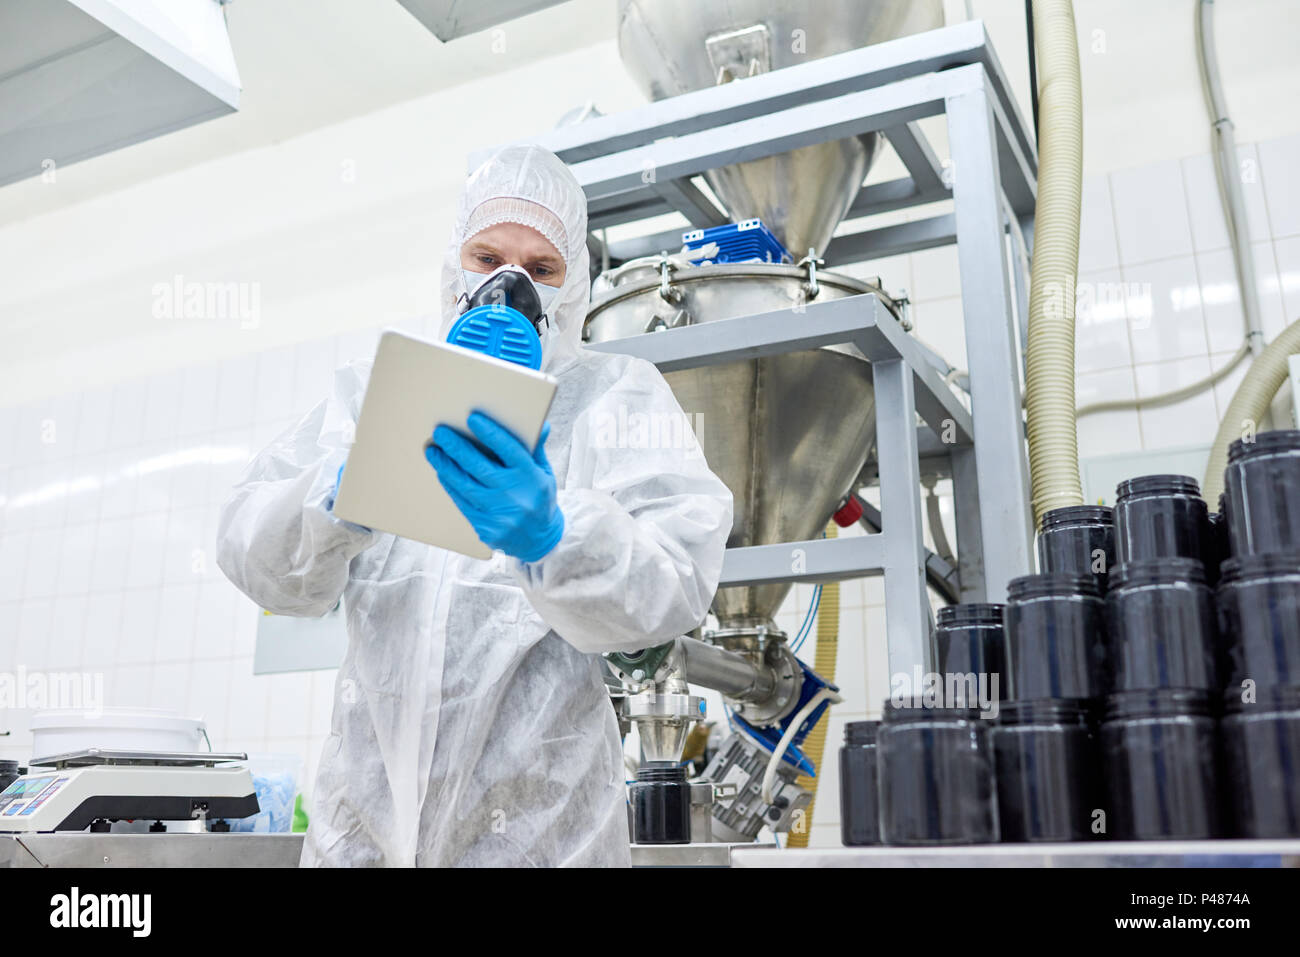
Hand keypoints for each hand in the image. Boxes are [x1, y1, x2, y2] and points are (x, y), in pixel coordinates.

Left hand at [426, 412, 563, 562]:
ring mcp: (500, 514)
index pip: (509, 450)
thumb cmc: (539, 500)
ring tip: (433, 451)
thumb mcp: (544, 474)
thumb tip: (542, 423)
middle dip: (457, 448)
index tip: (472, 418)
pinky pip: (463, 502)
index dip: (490, 434)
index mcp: (532, 478)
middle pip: (480, 467)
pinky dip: (451, 486)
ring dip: (446, 466)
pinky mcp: (486, 527)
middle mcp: (515, 495)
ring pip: (466, 485)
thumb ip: (536, 449)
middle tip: (440, 432)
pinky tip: (442, 473)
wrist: (540, 541)